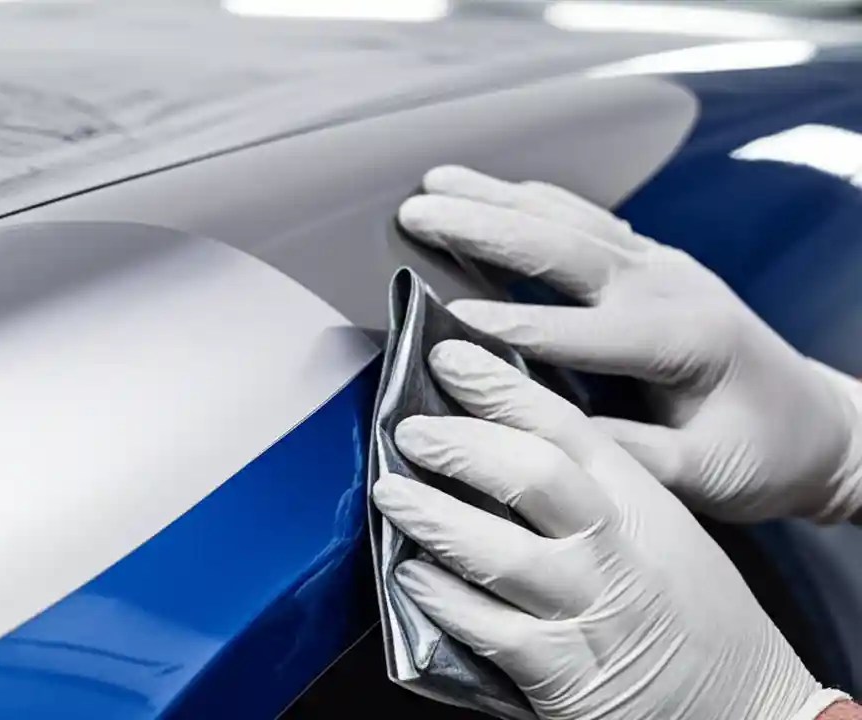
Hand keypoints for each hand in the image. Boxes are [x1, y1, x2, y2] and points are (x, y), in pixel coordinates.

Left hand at [373, 339, 829, 719]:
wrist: (746, 707)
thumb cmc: (693, 612)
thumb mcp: (664, 530)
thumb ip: (599, 486)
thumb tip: (509, 437)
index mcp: (641, 504)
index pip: (565, 427)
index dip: (500, 388)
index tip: (450, 356)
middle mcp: (614, 550)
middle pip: (532, 477)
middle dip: (463, 445)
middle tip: (411, 430)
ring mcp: (588, 611)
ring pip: (501, 553)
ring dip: (435, 517)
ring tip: (391, 493)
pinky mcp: (563, 674)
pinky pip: (489, 629)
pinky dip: (445, 599)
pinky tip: (412, 577)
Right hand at [397, 166, 861, 522]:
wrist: (818, 425)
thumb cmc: (762, 456)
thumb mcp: (704, 477)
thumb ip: (628, 460)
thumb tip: (539, 443)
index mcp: (685, 341)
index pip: (585, 331)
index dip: (515, 326)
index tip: (448, 321)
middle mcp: (672, 286)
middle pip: (567, 246)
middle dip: (484, 228)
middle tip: (416, 213)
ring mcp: (664, 265)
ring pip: (570, 218)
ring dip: (497, 197)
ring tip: (432, 181)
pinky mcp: (655, 262)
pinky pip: (585, 219)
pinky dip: (532, 200)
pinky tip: (490, 188)